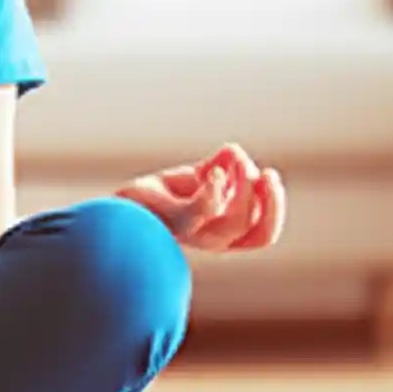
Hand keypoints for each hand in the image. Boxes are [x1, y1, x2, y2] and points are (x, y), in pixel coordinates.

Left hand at [114, 143, 285, 252]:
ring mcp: (194, 235)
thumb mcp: (196, 178)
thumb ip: (220, 167)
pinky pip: (203, 211)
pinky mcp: (173, 222)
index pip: (262, 234)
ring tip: (233, 162)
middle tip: (265, 173)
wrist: (117, 207)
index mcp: (222, 231)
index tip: (270, 174)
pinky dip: (215, 189)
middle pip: (258, 232)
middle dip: (270, 202)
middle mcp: (211, 240)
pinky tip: (212, 170)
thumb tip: (234, 151)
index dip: (275, 208)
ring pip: (236, 222)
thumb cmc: (157, 196)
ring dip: (245, 190)